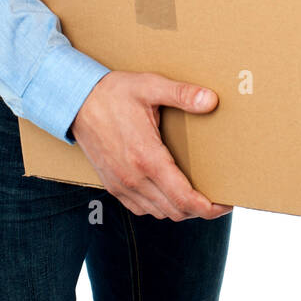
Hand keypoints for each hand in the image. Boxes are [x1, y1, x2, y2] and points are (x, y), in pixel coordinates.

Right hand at [70, 70, 233, 221]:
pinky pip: (141, 209)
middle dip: (200, 210)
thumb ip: (182, 94)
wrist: (75, 102)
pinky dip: (159, 208)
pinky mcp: (112, 186)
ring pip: (159, 213)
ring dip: (180, 210)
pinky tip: (169, 195)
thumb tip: (212, 100)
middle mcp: (134, 178)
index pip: (184, 197)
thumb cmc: (113, 93)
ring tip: (197, 197)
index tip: (225, 205)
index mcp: (147, 157)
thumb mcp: (150, 86)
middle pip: (175, 211)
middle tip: (217, 200)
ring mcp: (121, 185)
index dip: (208, 207)